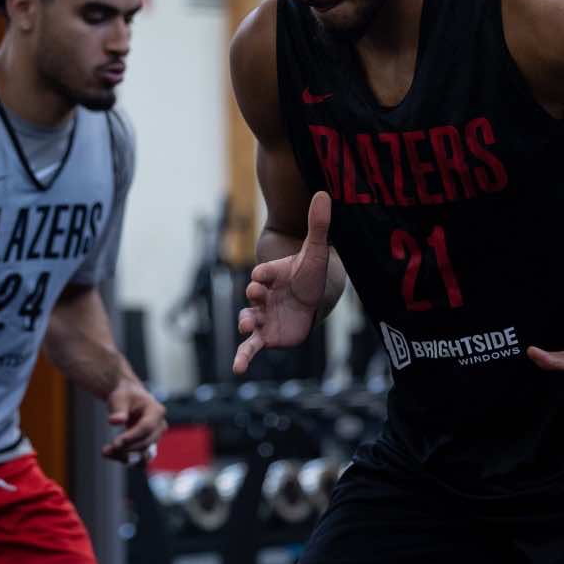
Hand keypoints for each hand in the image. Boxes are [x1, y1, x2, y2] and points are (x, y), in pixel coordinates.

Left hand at [103, 378, 166, 460]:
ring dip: (125, 457)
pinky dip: (126, 459)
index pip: (147, 427)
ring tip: (106, 452)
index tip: (115, 442)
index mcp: (156, 410)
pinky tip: (111, 455)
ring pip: (143, 454)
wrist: (129, 399)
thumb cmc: (125, 396)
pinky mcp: (148, 446)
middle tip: (105, 450)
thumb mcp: (120, 398)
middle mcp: (160, 426)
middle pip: (146, 442)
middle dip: (126, 448)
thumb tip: (114, 421)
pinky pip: (139, 458)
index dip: (132, 436)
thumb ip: (118, 409)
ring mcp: (155, 438)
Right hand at [234, 192, 331, 374]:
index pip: (263, 273)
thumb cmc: (312, 274)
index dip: (264, 274)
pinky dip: (243, 357)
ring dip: (245, 319)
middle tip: (258, 291)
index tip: (266, 275)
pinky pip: (251, 347)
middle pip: (253, 294)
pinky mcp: (267, 336)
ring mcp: (263, 316)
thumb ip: (318, 224)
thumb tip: (325, 193)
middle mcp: (263, 296)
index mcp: (271, 276)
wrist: (315, 298)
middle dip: (254, 293)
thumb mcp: (317, 250)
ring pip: (248, 318)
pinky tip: (238, 369)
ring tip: (246, 322)